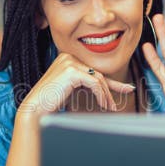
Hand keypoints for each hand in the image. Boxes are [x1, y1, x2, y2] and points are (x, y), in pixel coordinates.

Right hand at [17, 53, 134, 119]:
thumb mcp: (74, 90)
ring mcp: (69, 62)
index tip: (127, 88)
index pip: (94, 71)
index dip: (112, 82)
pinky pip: (94, 83)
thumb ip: (87, 85)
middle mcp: (68, 56)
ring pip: (98, 78)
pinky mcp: (71, 70)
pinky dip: (101, 95)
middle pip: (98, 74)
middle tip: (120, 101)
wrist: (36, 109)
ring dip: (106, 95)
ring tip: (110, 108)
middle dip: (112, 89)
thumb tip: (106, 89)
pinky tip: (103, 105)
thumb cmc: (51, 102)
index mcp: (68, 59)